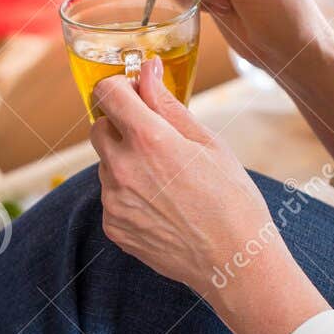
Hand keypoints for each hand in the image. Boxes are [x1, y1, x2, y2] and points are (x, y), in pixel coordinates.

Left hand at [89, 59, 279, 295]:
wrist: (235, 262)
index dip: (119, 87)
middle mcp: (123, 169)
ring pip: (105, 165)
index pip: (107, 93)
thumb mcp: (208, 143)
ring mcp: (113, 201)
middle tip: (154, 137)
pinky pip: (111, 197)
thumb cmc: (232, 200)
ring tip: (167, 181)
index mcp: (149, 140)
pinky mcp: (113, 227)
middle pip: (99, 128)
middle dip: (120, 125)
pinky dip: (128, 194)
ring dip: (125, 162)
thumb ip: (168, 104)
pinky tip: (162, 205)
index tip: (133, 92)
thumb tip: (147, 71)